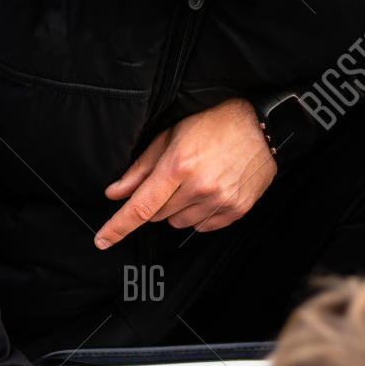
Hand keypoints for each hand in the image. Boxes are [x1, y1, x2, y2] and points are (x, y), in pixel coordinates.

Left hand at [95, 98, 277, 248]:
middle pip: (158, 215)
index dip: (118, 226)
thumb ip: (141, 168)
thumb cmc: (214, 125)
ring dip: (179, 208)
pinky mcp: (235, 211)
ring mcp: (219, 201)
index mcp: (178, 166)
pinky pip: (203, 226)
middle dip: (156, 201)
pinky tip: (211, 190)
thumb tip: (115, 193)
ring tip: (196, 181)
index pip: (141, 206)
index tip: (102, 240)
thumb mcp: (171, 136)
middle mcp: (199, 187)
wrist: (262, 127)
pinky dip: (200, 213)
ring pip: (179, 223)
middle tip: (173, 178)